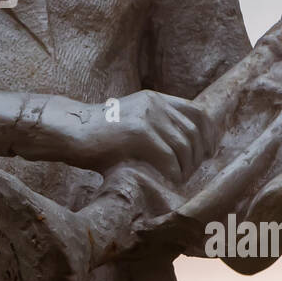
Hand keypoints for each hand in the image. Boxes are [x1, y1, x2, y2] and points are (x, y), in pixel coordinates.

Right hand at [32, 91, 215, 184]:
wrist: (71, 132)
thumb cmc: (99, 134)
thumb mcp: (131, 119)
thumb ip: (155, 124)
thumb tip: (184, 147)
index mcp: (155, 99)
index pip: (198, 111)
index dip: (209, 133)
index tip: (209, 151)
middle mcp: (155, 105)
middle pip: (194, 132)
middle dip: (198, 156)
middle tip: (190, 172)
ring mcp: (147, 118)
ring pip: (184, 147)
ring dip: (185, 168)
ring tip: (176, 179)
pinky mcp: (138, 134)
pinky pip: (169, 159)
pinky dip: (172, 173)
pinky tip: (166, 181)